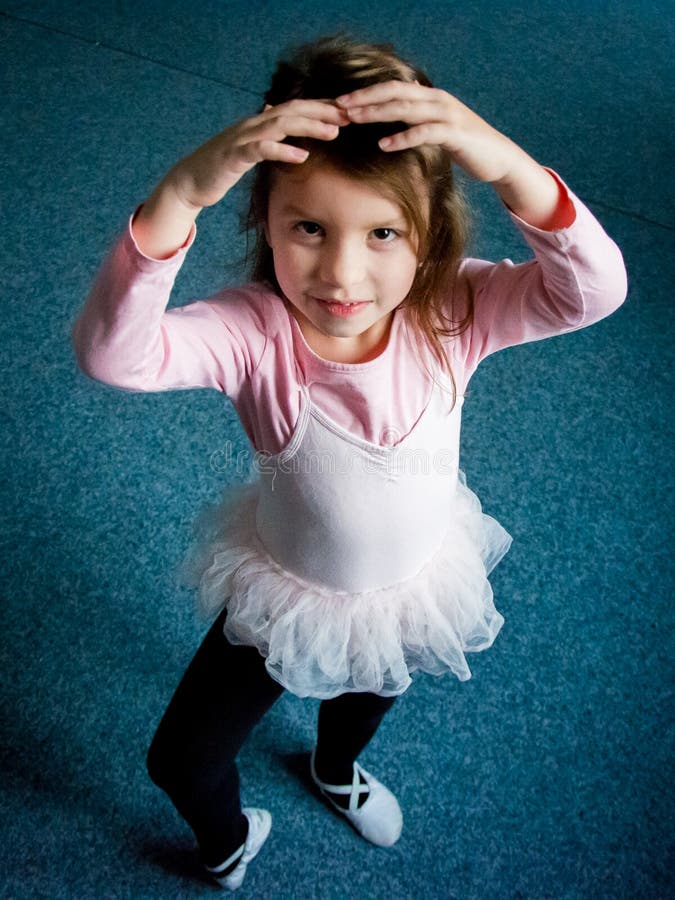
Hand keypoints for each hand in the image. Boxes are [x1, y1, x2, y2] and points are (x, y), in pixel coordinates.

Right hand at [167, 99, 349, 209]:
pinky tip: (302, 155)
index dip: (321, 108)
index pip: (294, 109)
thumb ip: (266, 139)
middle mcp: (252, 125)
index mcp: (259, 124)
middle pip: (292, 110)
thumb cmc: (220, 169)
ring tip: (334, 133)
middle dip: (322, 112)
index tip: (347, 112)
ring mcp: (242, 138)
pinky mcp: (234, 155)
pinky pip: (261, 149)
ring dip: (309, 126)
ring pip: (280, 124)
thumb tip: (281, 129)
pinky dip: (282, 150)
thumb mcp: (248, 152)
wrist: (189, 181)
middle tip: (350, 117)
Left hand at [336, 81, 523, 183]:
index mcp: (431, 97)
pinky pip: (424, 133)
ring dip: (378, 113)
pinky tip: (385, 144)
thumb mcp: (441, 121)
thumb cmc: (466, 143)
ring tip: (356, 120)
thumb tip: (407, 88)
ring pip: (406, 109)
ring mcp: (447, 115)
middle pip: (395, 93)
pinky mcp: (454, 134)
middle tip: (341, 106)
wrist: (498, 157)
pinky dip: (403, 137)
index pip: (394, 88)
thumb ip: (423, 107)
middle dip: (366, 99)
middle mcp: (438, 100)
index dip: (368, 92)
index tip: (343, 101)